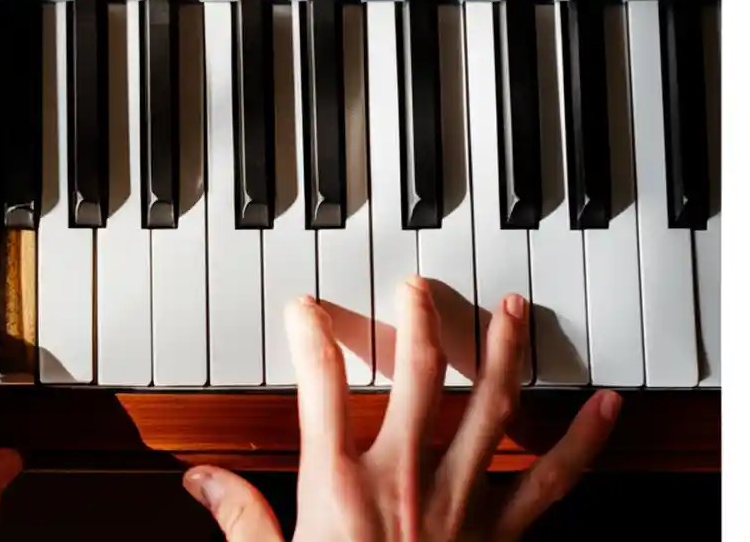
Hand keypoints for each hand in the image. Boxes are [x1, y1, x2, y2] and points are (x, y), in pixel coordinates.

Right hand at [183, 277, 620, 540]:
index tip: (308, 311)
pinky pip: (550, 480)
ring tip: (511, 310)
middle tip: (420, 288)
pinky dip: (582, 442)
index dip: (313, 336)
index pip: (321, 386)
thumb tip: (201, 480)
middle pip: (417, 377)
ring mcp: (460, 504)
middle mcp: (404, 482)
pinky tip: (604, 408)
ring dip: (501, 353)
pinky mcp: (502, 534)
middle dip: (418, 321)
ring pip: (491, 408)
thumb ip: (240, 518)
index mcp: (339, 488)